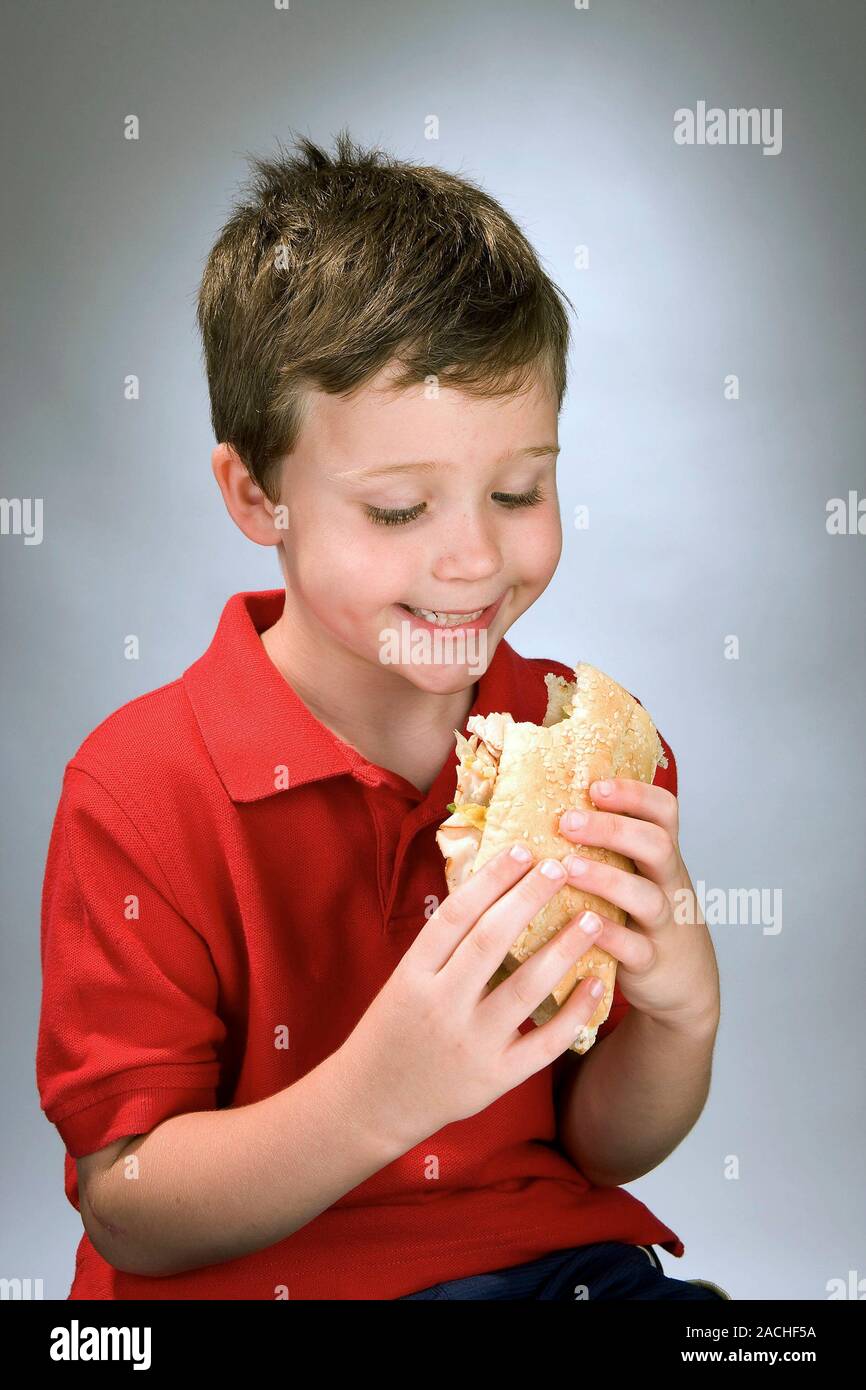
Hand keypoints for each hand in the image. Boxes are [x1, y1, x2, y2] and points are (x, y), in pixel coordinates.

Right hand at [338, 844, 609, 1153]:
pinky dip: (573, 1013)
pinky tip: (597, 984)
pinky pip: (543, 1044)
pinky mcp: (494, 1078)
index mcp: (413, 974)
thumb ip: (444, 946)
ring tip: (591, 918)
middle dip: (528, 899)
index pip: (455, 915)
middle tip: (561, 867)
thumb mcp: (405, 980)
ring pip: (524, 989)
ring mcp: (469, 1043)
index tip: (522, 849)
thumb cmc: (394, 1029)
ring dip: (562, 949)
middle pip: (490, 941)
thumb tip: (493, 889)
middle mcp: (441, 1005)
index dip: (490, 879)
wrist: (372, 1101)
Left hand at [556, 779, 719, 1032]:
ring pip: (647, 896)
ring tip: (567, 869)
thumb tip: (539, 806)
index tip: (595, 786)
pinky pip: (635, 947)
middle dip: (613, 829)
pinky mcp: (652, 962)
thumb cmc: (639, 918)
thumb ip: (605, 847)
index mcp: (660, 856)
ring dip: (606, 879)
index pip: (663, 811)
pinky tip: (580, 923)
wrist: (682, 983)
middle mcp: (668, 883)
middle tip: (568, 822)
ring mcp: (664, 923)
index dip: (635, 793)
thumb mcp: (635, 876)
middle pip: (657, 845)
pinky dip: (609, 935)